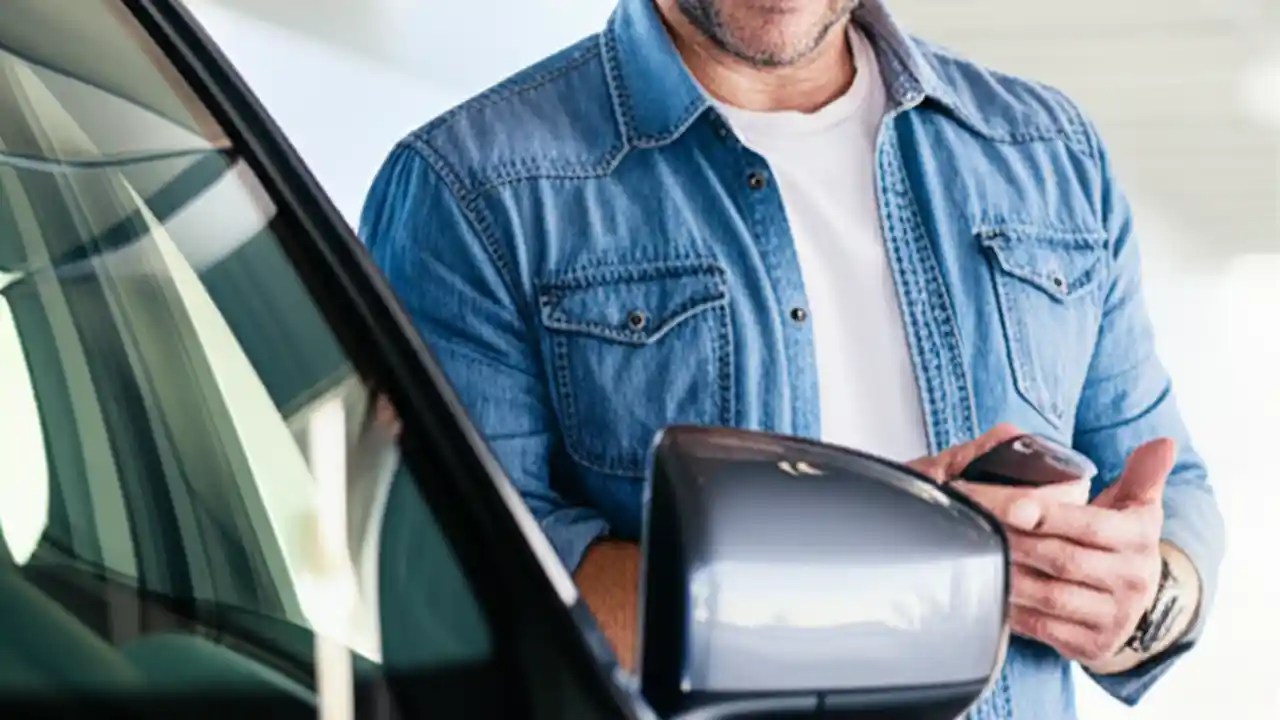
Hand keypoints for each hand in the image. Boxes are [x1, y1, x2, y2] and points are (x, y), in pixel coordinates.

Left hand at [954, 437, 1175, 670]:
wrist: (1137, 604)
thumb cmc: (1120, 543)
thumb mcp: (1137, 507)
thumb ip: (1142, 474)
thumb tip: (1163, 442)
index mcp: (1139, 539)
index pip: (1090, 525)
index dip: (1050, 514)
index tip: (1013, 505)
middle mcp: (1132, 580)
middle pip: (1062, 559)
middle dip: (1015, 540)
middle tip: (976, 523)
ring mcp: (1113, 617)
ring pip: (1050, 595)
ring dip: (1009, 574)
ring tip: (977, 553)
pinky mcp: (1091, 645)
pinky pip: (1043, 627)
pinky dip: (1013, 608)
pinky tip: (990, 587)